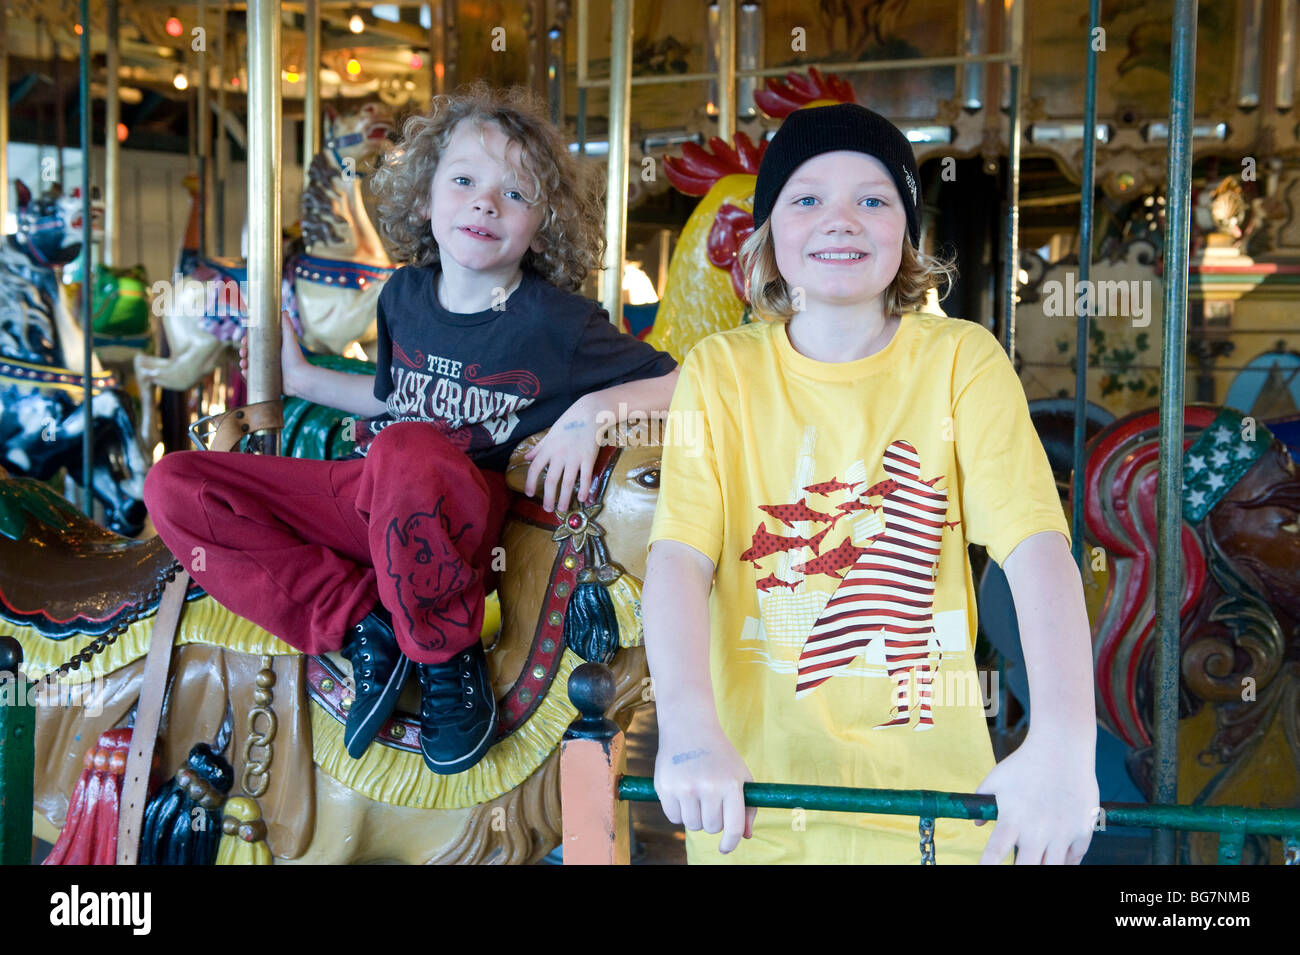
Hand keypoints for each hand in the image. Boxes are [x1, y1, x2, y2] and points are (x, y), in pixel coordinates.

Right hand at [239, 312, 306, 395]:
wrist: (301, 379)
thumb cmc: (296, 358)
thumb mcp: (290, 339)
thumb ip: (286, 325)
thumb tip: (283, 310)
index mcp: (273, 349)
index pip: (257, 343)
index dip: (248, 342)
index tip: (244, 341)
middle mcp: (270, 359)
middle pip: (252, 354)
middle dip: (244, 352)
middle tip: (243, 352)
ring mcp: (268, 370)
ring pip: (251, 365)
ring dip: (243, 363)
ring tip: (243, 363)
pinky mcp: (267, 381)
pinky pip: (253, 378)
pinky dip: (247, 375)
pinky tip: (244, 372)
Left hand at [522, 396, 600, 512]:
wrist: (590, 412)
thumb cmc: (569, 422)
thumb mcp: (550, 434)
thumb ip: (538, 448)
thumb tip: (526, 457)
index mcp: (548, 448)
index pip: (535, 468)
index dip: (531, 482)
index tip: (529, 494)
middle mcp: (559, 454)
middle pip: (551, 480)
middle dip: (548, 497)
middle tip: (547, 509)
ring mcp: (575, 457)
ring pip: (567, 482)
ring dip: (564, 498)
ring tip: (562, 509)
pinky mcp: (589, 458)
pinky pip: (586, 477)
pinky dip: (584, 489)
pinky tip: (583, 499)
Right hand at [654, 728, 756, 854]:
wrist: (689, 727)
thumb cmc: (719, 755)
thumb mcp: (739, 775)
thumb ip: (747, 807)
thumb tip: (745, 836)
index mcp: (731, 784)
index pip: (733, 827)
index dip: (730, 843)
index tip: (725, 848)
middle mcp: (709, 787)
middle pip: (712, 828)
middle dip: (712, 820)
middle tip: (709, 802)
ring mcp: (686, 788)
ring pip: (692, 825)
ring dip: (695, 816)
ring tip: (696, 795)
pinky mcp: (666, 787)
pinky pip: (673, 817)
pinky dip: (678, 812)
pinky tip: (681, 793)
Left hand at [974, 732, 1099, 863]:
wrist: (1062, 747)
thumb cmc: (1025, 762)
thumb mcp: (997, 779)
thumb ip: (983, 801)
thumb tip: (977, 824)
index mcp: (1012, 819)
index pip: (995, 854)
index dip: (988, 867)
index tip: (984, 871)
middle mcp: (1037, 831)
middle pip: (1027, 868)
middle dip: (1021, 871)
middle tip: (1019, 863)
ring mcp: (1063, 832)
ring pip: (1054, 868)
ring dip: (1044, 866)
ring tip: (1040, 860)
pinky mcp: (1083, 830)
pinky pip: (1076, 858)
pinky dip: (1068, 861)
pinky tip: (1060, 857)